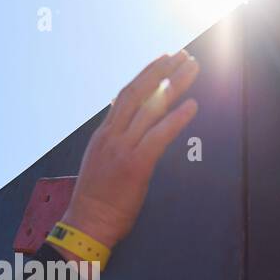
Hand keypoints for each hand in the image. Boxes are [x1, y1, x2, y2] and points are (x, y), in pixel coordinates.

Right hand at [60, 50, 200, 249]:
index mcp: (103, 135)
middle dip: (161, 70)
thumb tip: (126, 124)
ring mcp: (122, 149)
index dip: (146, 75)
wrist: (86, 224)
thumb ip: (114, 142)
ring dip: (174, 85)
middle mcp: (112, 136)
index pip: (126, 96)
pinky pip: (158, 137)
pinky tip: (192, 106)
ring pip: (150, 109)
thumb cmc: (96, 200)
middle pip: (138, 92)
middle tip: (182, 55)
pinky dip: (176, 119)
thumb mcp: (100, 162)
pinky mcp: (135, 166)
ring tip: (192, 68)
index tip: (163, 60)